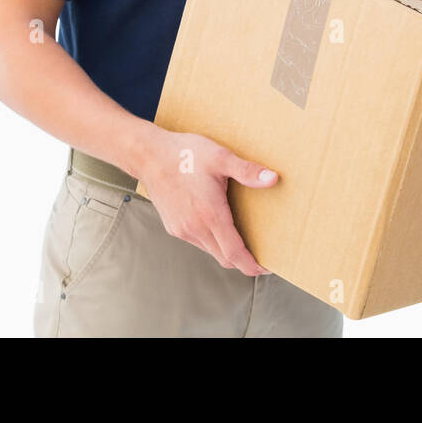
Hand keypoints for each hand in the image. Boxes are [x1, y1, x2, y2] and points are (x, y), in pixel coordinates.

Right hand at [136, 129, 277, 276]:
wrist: (149, 155)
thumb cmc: (185, 154)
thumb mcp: (221, 157)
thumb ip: (247, 171)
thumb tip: (273, 178)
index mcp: (209, 215)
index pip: (233, 253)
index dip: (251, 265)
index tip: (265, 268)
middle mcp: (194, 228)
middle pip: (224, 257)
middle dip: (243, 262)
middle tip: (262, 256)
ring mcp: (182, 229)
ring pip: (211, 250)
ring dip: (227, 251)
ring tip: (244, 239)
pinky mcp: (173, 226)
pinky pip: (198, 242)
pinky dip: (213, 242)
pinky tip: (220, 226)